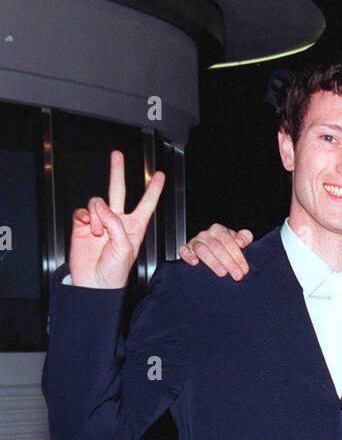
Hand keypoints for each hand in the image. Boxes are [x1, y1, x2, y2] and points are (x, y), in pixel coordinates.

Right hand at [68, 151, 164, 289]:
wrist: (94, 284)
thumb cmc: (115, 273)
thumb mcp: (124, 248)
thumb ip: (115, 224)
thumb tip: (100, 207)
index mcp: (134, 228)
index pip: (146, 204)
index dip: (153, 190)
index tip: (160, 176)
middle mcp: (117, 221)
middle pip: (118, 191)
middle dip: (117, 172)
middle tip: (117, 155)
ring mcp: (99, 222)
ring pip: (97, 202)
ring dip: (97, 215)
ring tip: (97, 233)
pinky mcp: (83, 224)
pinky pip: (83, 211)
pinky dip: (85, 218)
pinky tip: (88, 229)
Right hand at [179, 225, 252, 278]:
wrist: (212, 252)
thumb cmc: (226, 247)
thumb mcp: (237, 241)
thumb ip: (244, 238)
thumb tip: (241, 241)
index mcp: (219, 230)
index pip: (229, 241)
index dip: (237, 255)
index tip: (244, 269)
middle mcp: (206, 234)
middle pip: (216, 246)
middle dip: (228, 262)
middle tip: (237, 275)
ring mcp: (195, 242)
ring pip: (202, 249)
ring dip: (212, 262)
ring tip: (222, 273)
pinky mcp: (186, 249)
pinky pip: (184, 250)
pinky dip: (188, 256)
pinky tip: (195, 263)